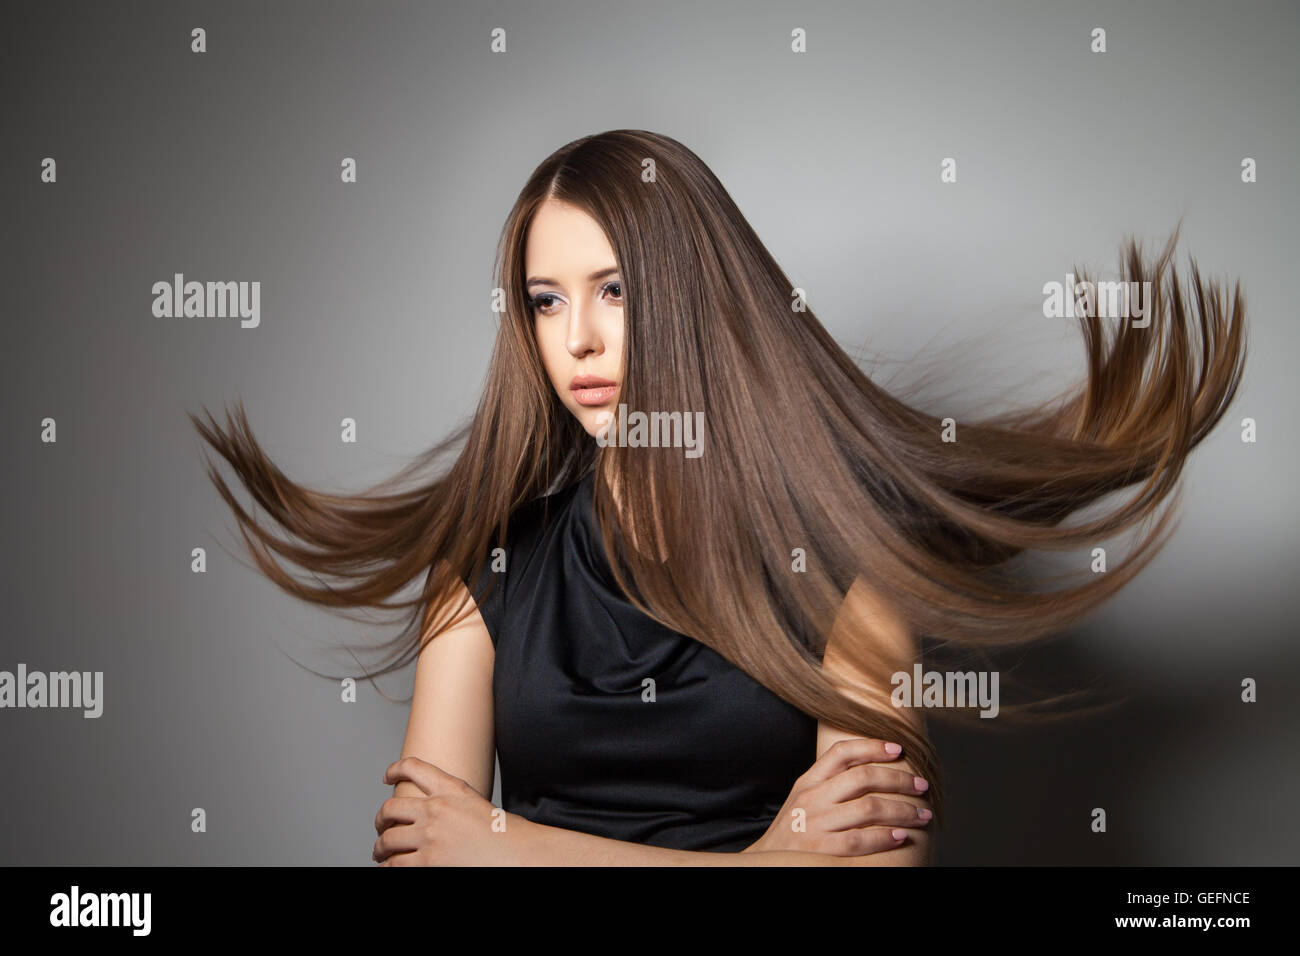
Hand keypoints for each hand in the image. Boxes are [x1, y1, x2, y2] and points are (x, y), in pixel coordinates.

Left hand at [373, 756, 525, 865]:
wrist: (518, 855)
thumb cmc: (506, 835)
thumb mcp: (479, 804)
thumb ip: (455, 804)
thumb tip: (435, 817)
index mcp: (452, 789)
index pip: (414, 767)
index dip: (395, 770)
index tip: (387, 777)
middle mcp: (437, 809)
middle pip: (391, 808)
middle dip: (381, 819)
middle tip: (381, 826)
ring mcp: (430, 836)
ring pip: (387, 839)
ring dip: (380, 847)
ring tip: (381, 853)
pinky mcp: (428, 862)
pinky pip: (394, 865)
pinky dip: (388, 867)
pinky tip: (390, 867)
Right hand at [742, 738, 931, 855]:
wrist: (767, 863)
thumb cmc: (793, 831)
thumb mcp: (803, 799)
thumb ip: (828, 784)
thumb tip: (872, 770)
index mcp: (808, 782)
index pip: (841, 752)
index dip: (872, 746)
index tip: (898, 749)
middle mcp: (811, 799)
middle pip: (862, 777)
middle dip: (899, 780)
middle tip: (922, 785)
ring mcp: (815, 824)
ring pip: (868, 808)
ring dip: (902, 811)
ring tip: (922, 815)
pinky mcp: (820, 849)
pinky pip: (859, 841)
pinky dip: (884, 837)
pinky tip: (901, 836)